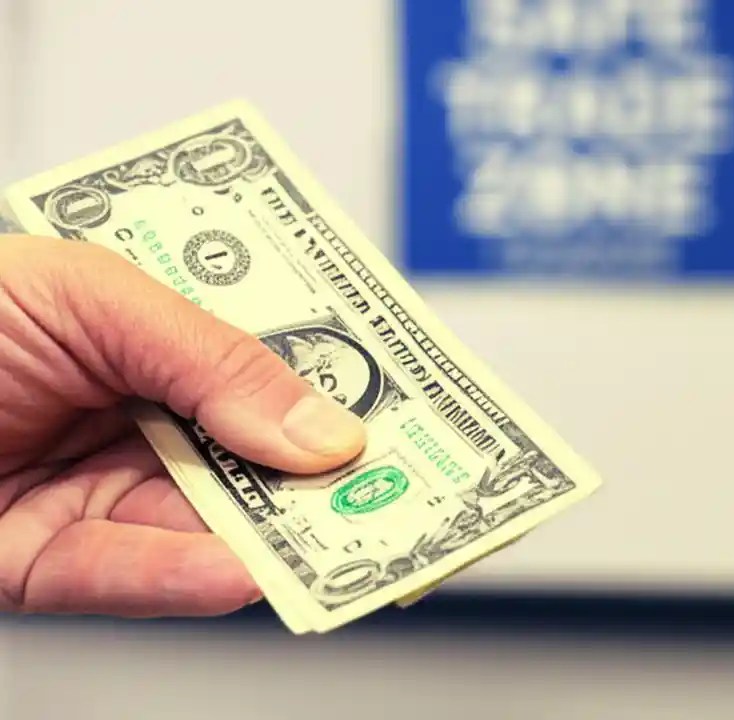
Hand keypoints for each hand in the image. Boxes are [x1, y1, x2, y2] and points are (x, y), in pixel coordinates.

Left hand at [0, 234, 365, 617]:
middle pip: (251, 451)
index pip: (263, 358)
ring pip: (203, 524)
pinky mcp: (40, 562)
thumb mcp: (88, 295)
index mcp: (146, 336)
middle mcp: (128, 416)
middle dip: (322, 469)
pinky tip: (242, 571)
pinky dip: (185, 578)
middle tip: (395, 481)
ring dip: (273, 536)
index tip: (405, 399)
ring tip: (337, 535)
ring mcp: (89, 490)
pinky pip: (121, 577)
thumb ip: (211, 359)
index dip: (336, 377)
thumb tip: (322, 428)